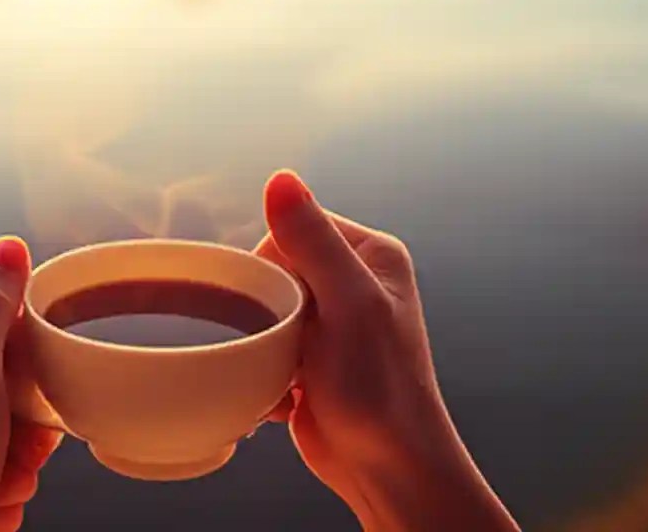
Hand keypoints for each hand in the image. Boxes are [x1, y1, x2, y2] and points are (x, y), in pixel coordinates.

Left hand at [0, 237, 60, 531]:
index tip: (27, 384)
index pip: (9, 312)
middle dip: (31, 419)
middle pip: (22, 374)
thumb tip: (9, 245)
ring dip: (22, 461)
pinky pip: (12, 465)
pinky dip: (7, 487)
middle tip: (10, 443)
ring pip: (23, 426)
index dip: (32, 350)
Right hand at [256, 171, 517, 531]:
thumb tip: (281, 178)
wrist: (386, 468)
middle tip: (287, 343)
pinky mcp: (310, 360)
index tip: (285, 303)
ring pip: (262, 312)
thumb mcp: (348, 304)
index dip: (274, 263)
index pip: (295, 229)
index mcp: (370, 255)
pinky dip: (262, 373)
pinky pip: (264, 349)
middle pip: (274, 272)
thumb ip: (313, 241)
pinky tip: (284, 397)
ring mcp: (331, 324)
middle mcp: (353, 283)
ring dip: (262, 345)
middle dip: (265, 311)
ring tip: (288, 372)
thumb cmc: (381, 389)